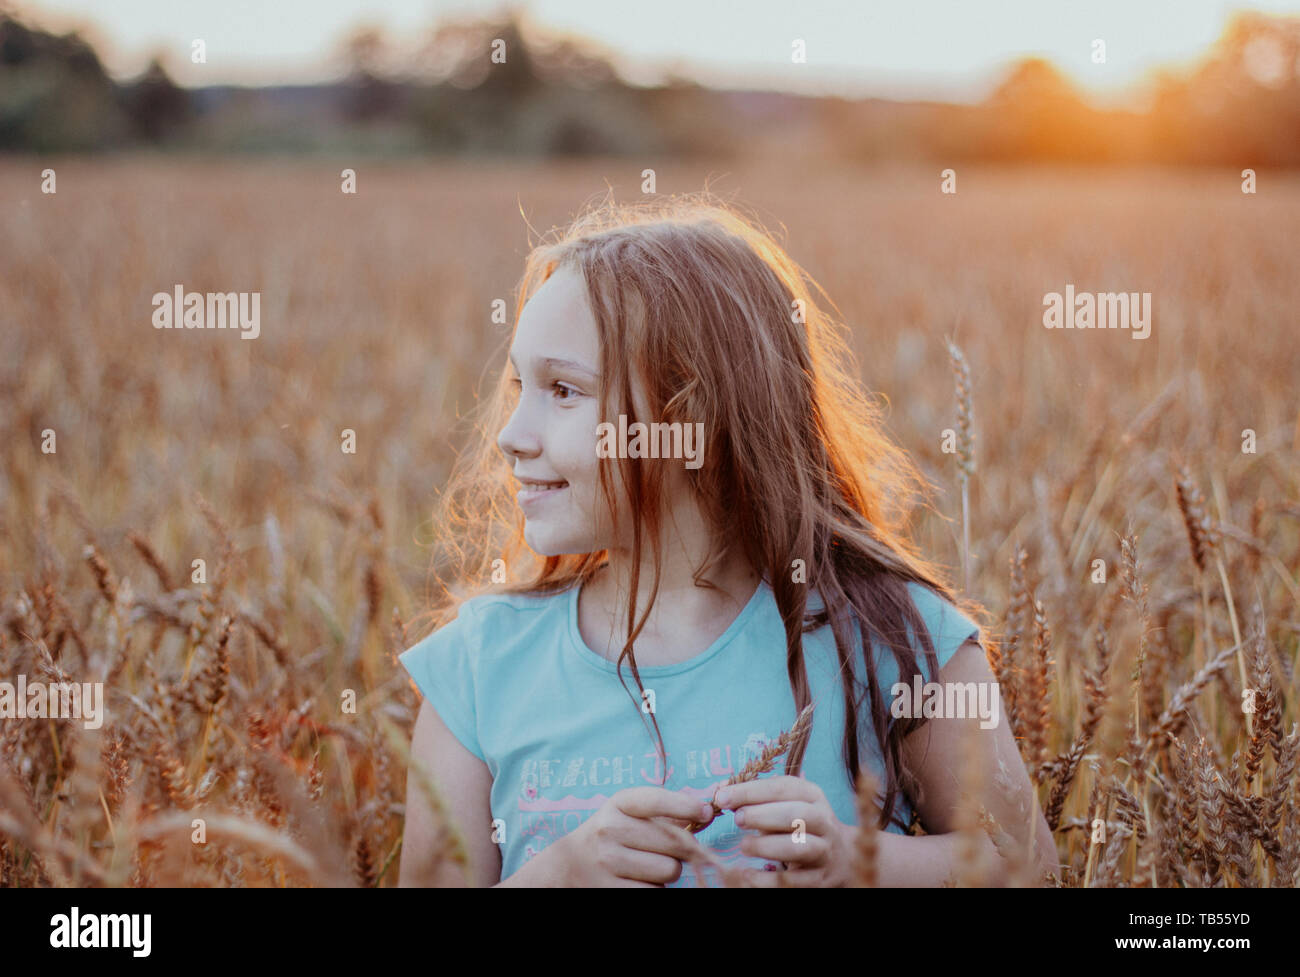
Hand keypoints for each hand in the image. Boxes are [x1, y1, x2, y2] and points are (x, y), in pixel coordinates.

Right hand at [550, 786, 713, 886]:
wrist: (571, 864)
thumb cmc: (613, 833)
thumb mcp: (628, 812)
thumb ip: (664, 811)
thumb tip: (706, 814)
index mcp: (618, 804)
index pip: (656, 800)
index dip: (686, 806)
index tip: (705, 813)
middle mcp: (610, 829)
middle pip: (674, 842)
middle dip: (682, 848)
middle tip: (671, 850)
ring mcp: (609, 862)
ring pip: (670, 871)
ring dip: (669, 871)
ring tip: (650, 865)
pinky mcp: (612, 890)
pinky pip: (657, 892)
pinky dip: (657, 889)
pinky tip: (641, 880)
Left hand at [713, 775, 853, 887]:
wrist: (840, 857)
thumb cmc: (799, 824)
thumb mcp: (784, 804)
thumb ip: (754, 798)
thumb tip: (720, 791)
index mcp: (813, 796)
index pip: (783, 787)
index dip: (751, 791)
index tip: (723, 797)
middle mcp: (823, 821)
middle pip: (796, 815)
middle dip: (763, 815)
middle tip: (738, 820)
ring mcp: (824, 851)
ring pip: (799, 847)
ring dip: (767, 846)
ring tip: (744, 846)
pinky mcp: (819, 879)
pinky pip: (794, 880)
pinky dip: (768, 880)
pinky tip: (747, 874)